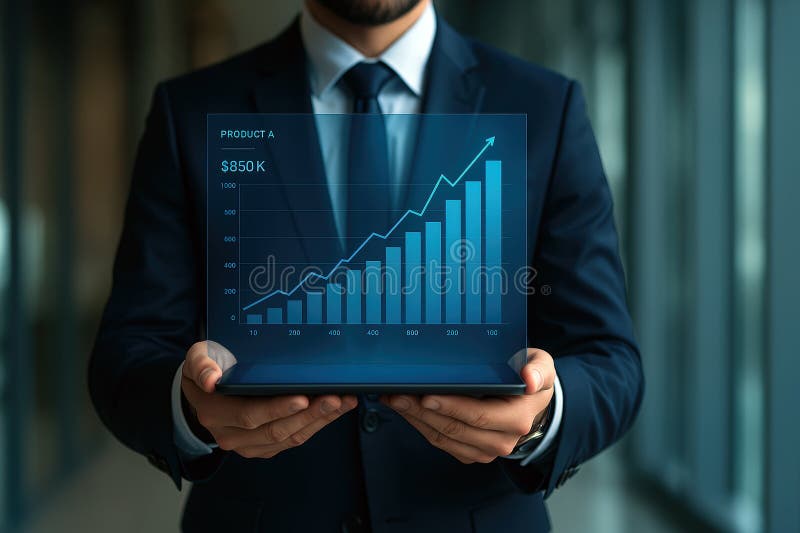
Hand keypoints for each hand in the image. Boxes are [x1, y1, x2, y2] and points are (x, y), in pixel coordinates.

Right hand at [181, 341, 356, 458]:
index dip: (277, 409)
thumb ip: (201, 365)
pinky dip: (318, 424)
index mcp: (215, 413)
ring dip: (320, 420)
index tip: (302, 398)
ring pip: (289, 437)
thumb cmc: (207, 370)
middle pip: (276, 430)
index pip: (249, 415)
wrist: (204, 393)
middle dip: (309, 414)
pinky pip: (295, 438)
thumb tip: (211, 379)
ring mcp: (249, 444)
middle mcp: (231, 434)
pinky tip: (336, 409)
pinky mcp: (265, 446)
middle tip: (334, 397)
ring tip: (343, 402)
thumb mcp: (197, 359)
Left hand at [382, 348, 554, 463]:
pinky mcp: (470, 452)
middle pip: (453, 428)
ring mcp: (484, 450)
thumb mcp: (542, 366)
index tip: (426, 395)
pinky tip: (406, 410)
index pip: (478, 415)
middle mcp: (501, 440)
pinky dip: (420, 425)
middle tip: (398, 394)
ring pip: (442, 437)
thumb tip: (530, 378)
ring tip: (395, 400)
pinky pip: (440, 441)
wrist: (532, 404)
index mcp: (517, 418)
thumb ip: (538, 369)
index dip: (450, 407)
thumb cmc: (530, 380)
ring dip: (415, 419)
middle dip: (421, 411)